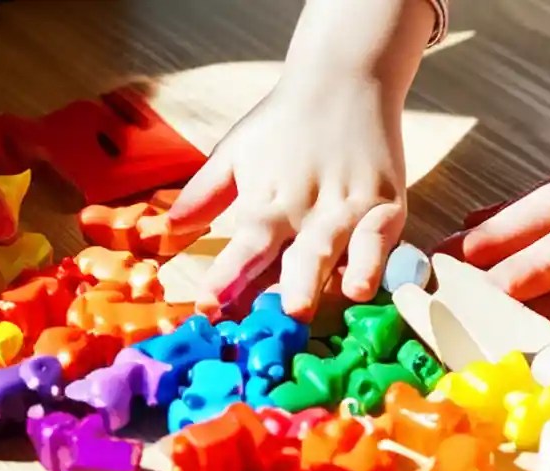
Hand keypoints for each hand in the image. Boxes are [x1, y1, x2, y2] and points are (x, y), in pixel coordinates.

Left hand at [168, 77, 406, 320]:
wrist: (346, 77)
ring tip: (340, 296)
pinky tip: (373, 282)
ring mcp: (350, 208)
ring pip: (342, 246)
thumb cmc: (284, 123)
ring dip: (336, 274)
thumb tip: (161, 230)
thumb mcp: (236, 152)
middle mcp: (308, 210)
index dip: (229, 276)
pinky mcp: (387, 205)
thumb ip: (203, 194)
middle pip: (300, 253)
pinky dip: (380, 260)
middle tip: (288, 313)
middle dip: (295, 283)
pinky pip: (383, 237)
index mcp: (268, 202)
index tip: (209, 305)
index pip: (247, 245)